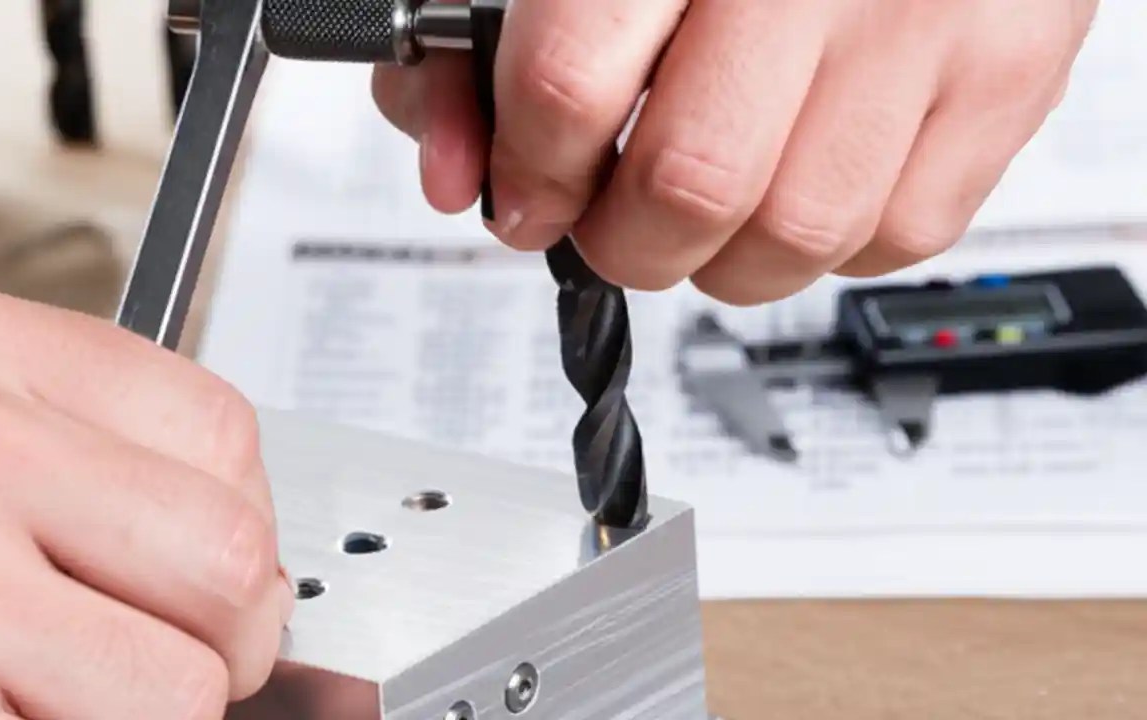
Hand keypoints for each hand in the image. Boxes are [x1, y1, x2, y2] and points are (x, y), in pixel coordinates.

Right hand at [0, 281, 291, 717]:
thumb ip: (113, 452)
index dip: (228, 515)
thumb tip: (261, 573)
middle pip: (229, 563)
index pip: (224, 435)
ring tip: (37, 673)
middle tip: (121, 628)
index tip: (168, 546)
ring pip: (187, 690)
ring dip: (137, 703)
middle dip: (208, 627)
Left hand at [374, 0, 1097, 303]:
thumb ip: (476, 53)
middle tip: (613, 218)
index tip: (526, 196)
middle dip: (622, 241)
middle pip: (689, 188)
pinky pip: (896, 238)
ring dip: (722, 258)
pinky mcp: (1008, 76)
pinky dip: (828, 241)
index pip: (570, 84)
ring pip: (796, 238)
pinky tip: (803, 173)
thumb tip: (456, 173)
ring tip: (709, 202)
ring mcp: (926, 22)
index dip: (529, 171)